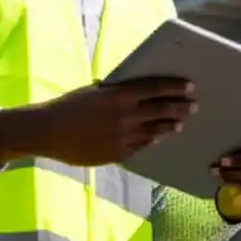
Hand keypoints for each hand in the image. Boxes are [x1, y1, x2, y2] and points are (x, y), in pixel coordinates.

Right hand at [0, 77, 195, 166]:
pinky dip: (150, 140)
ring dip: (169, 126)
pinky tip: (157, 138)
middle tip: (193, 106)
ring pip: (154, 131)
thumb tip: (136, 89)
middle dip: (179, 108)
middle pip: (160, 110)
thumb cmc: (69, 105)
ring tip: (180, 124)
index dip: (174, 87)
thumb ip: (116, 92)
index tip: (189, 86)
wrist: (46, 132)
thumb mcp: (94, 91)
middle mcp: (124, 116)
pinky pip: (139, 146)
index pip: (155, 88)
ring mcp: (121, 137)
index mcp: (118, 95)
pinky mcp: (115, 154)